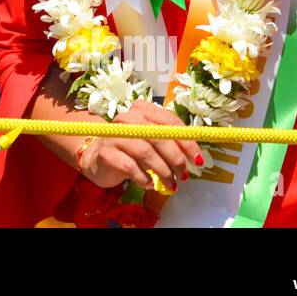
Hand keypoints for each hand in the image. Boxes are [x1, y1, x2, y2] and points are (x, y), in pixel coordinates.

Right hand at [76, 99, 200, 191]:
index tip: (198, 160)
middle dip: (176, 159)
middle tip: (185, 175)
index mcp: (142, 110)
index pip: (170, 122)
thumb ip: (169, 142)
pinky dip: (144, 178)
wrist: (98, 158)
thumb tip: (195, 157)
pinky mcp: (106, 152)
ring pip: (146, 153)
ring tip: (170, 184)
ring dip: (163, 172)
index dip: (187, 142)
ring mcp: (114, 134)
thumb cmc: (131, 149)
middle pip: (158, 137)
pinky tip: (149, 184)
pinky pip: (130, 167)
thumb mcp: (151, 141)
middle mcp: (127, 118)